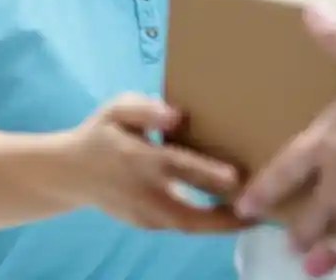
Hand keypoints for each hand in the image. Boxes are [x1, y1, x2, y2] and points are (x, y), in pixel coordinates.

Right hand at [71, 93, 247, 232]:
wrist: (70, 174)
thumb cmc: (102, 134)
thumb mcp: (116, 110)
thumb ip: (144, 109)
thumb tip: (176, 116)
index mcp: (139, 159)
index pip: (177, 168)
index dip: (207, 174)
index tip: (237, 177)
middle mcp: (144, 193)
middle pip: (190, 215)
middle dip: (227, 219)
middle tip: (265, 213)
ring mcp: (145, 215)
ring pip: (190, 226)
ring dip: (223, 225)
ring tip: (260, 214)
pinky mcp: (147, 225)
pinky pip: (183, 226)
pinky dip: (210, 224)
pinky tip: (236, 214)